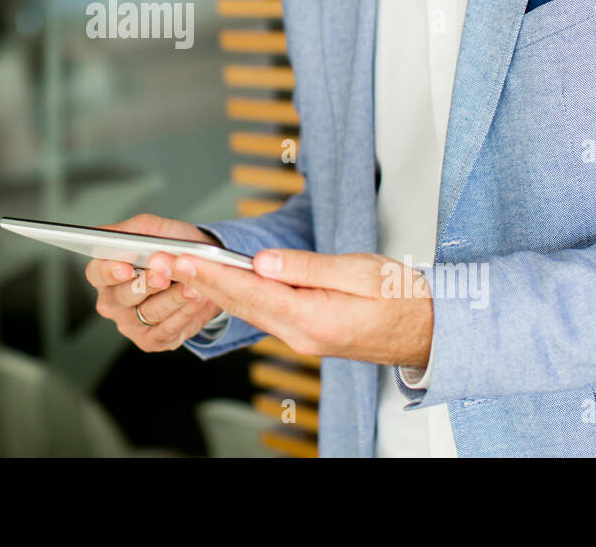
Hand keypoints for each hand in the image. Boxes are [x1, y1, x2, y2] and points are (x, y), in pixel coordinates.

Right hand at [85, 213, 224, 351]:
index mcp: (106, 273)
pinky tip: (198, 299)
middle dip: (145, 284)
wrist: (201, 270)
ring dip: (173, 298)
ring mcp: (131, 324)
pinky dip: (185, 313)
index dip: (109, 271)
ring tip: (192, 286)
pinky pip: (168, 329)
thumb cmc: (172, 248)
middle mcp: (113, 302)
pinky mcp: (153, 340)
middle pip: (121, 297)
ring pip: (149, 313)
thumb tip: (109, 234)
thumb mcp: (155, 230)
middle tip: (163, 276)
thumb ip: (133, 229)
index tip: (126, 267)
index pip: (97, 273)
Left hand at [148, 247, 433, 366]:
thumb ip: (307, 268)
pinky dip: (236, 296)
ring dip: (212, 289)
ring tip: (181, 268)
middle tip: (165, 261)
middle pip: (240, 303)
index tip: (184, 259)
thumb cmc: (402, 298)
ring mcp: (301, 337)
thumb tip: (263, 262)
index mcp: (313, 319)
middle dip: (199, 281)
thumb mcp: (359, 271)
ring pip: (247, 310)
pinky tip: (220, 283)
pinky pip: (261, 313)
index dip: (213, 274)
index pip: (251, 292)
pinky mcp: (304, 332)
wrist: (429, 330)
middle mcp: (300, 334)